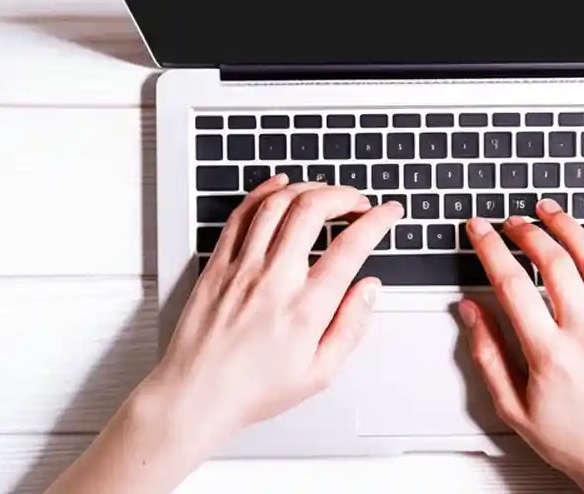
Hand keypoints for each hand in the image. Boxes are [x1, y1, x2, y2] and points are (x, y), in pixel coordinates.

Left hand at [47, 176, 401, 493]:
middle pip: (312, 209)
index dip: (378, 220)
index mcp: (306, 309)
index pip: (352, 246)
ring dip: (307, 188)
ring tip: (323, 192)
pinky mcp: (218, 265)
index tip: (388, 212)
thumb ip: (351, 327)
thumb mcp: (320, 374)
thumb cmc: (253, 390)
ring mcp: (242, 268)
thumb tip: (369, 289)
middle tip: (356, 201)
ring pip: (277, 203)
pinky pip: (242, 215)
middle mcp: (274, 280)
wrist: (195, 395)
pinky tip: (279, 187)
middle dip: (343, 194)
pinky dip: (264, 192)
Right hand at [458, 200, 583, 493]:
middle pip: (553, 261)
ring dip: (568, 227)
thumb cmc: (576, 440)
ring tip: (550, 211)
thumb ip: (487, 354)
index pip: (511, 283)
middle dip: (526, 231)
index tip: (480, 230)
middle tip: (512, 221)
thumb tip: (470, 311)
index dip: (490, 248)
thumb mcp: (513, 408)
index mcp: (549, 354)